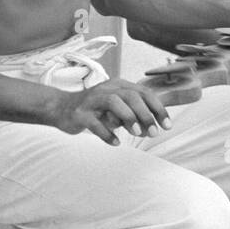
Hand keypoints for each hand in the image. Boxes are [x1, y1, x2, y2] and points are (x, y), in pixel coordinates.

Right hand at [55, 78, 169, 144]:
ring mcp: (92, 100)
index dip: (158, 109)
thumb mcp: (116, 108)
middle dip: (146, 115)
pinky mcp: (80, 114)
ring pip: (113, 102)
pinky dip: (106, 133)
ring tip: (137, 134)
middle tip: (154, 133)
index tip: (167, 126)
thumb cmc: (94, 109)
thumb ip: (133, 116)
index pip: (144, 93)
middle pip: (131, 96)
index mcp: (118, 86)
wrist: (61, 108)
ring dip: (128, 118)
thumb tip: (152, 129)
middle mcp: (106, 89)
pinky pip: (95, 122)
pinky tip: (115, 142)